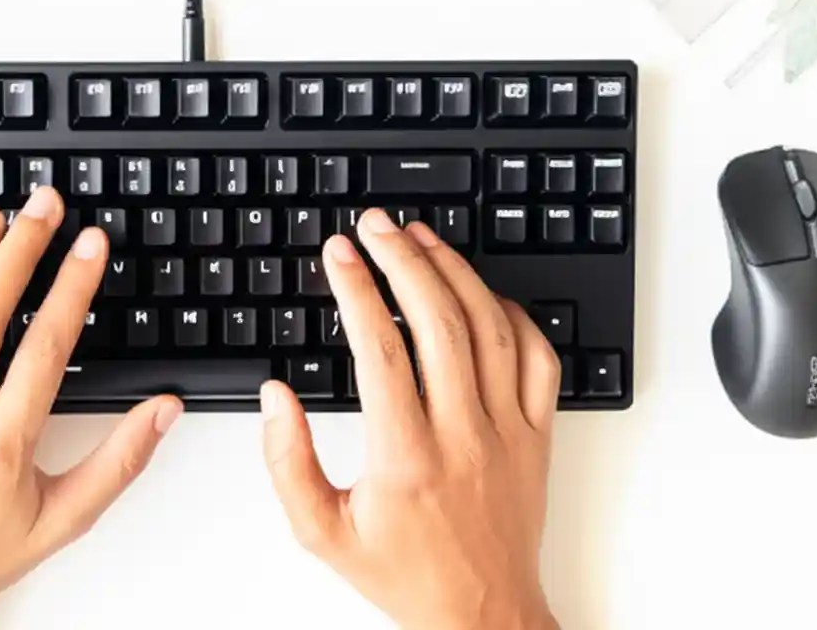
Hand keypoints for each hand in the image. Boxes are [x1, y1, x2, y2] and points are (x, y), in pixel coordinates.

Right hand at [261, 209, 560, 629]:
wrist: (481, 614)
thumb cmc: (403, 574)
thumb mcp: (321, 532)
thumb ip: (288, 462)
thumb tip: (277, 396)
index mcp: (405, 458)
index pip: (379, 350)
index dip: (356, 291)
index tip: (338, 254)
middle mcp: (462, 435)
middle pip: (438, 322)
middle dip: (403, 259)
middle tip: (375, 226)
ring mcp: (508, 431)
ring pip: (489, 329)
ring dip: (454, 273)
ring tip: (421, 239)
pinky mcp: (538, 435)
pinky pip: (538, 358)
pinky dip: (512, 314)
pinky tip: (481, 293)